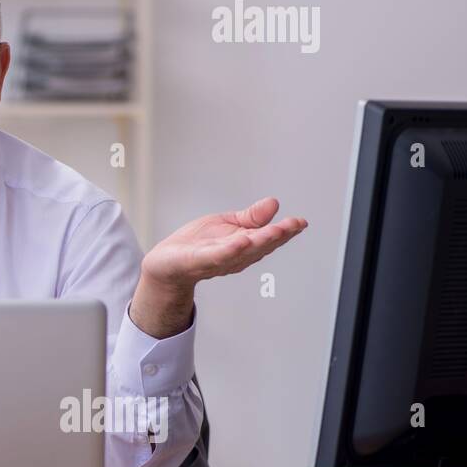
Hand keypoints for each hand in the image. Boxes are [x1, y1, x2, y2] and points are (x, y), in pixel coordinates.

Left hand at [130, 196, 307, 337]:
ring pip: (243, 251)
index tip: (301, 222)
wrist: (166, 263)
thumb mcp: (227, 224)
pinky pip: (216, 256)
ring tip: (276, 230)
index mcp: (245, 246)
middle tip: (293, 225)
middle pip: (260, 246)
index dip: (286, 232)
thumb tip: (274, 203)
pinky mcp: (199, 261)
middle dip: (278, 236)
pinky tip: (242, 241)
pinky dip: (230, 250)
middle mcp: (236, 256)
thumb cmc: (197, 244)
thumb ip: (251, 217)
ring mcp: (218, 260)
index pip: (268, 239)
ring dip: (260, 241)